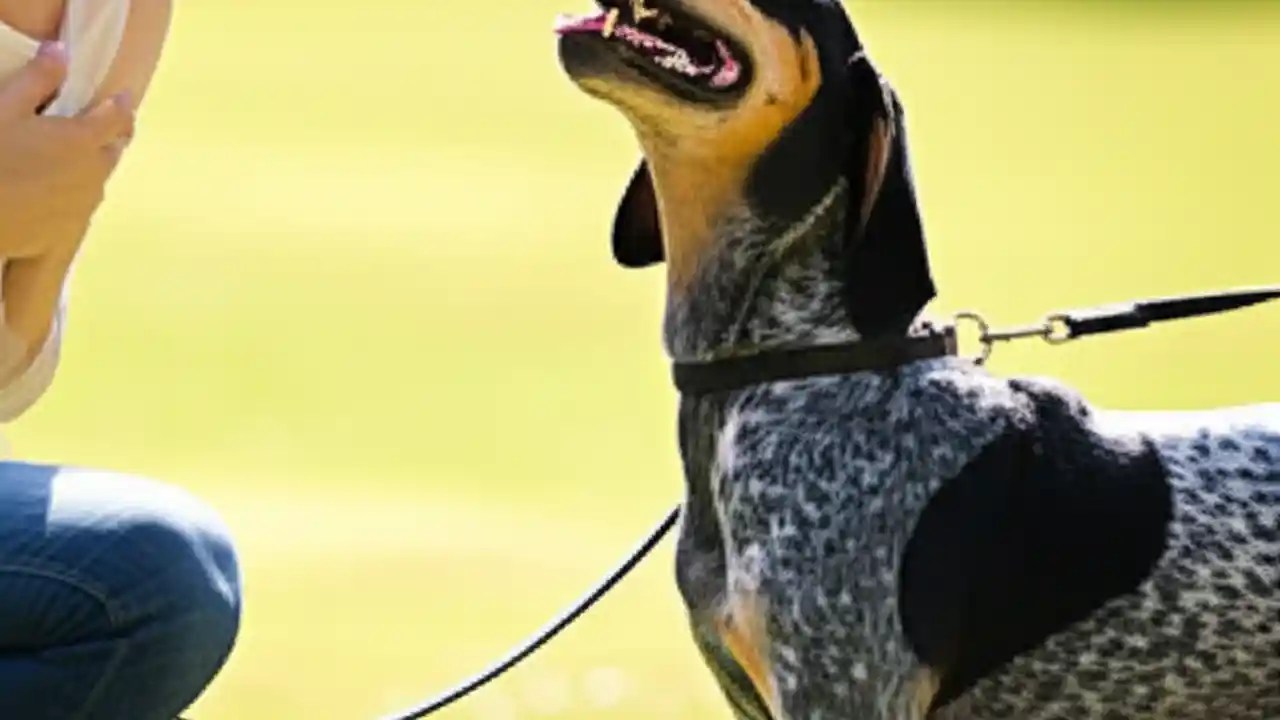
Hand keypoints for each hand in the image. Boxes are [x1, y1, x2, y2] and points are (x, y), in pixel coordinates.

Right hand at [0, 42, 135, 260]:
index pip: (116, 118)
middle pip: (113, 152)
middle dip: (113, 138)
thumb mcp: (5, 108)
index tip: (125, 98)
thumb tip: (62, 50)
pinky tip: (60, 199)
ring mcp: (83, 207)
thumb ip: (37, 79)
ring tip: (80, 162)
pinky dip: (77, 198)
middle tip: (107, 129)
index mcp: (82, 140)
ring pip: (99, 183)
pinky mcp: (68, 234)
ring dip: (94, 168)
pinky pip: (81, 211)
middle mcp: (93, 175)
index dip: (122, 106)